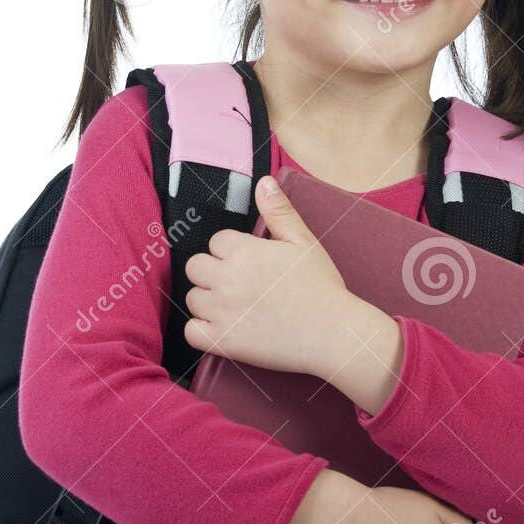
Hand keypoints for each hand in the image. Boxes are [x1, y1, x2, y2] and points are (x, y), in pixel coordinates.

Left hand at [182, 174, 349, 376]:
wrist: (332, 332)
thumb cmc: (321, 286)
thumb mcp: (303, 241)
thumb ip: (279, 211)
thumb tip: (263, 182)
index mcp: (244, 251)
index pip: (217, 241)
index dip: (233, 250)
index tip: (252, 262)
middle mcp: (226, 278)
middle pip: (195, 266)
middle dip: (213, 271)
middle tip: (238, 282)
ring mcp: (221, 311)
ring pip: (192, 298)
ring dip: (208, 299)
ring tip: (234, 304)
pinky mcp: (222, 341)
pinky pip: (191, 332)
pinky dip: (202, 330)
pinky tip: (224, 327)